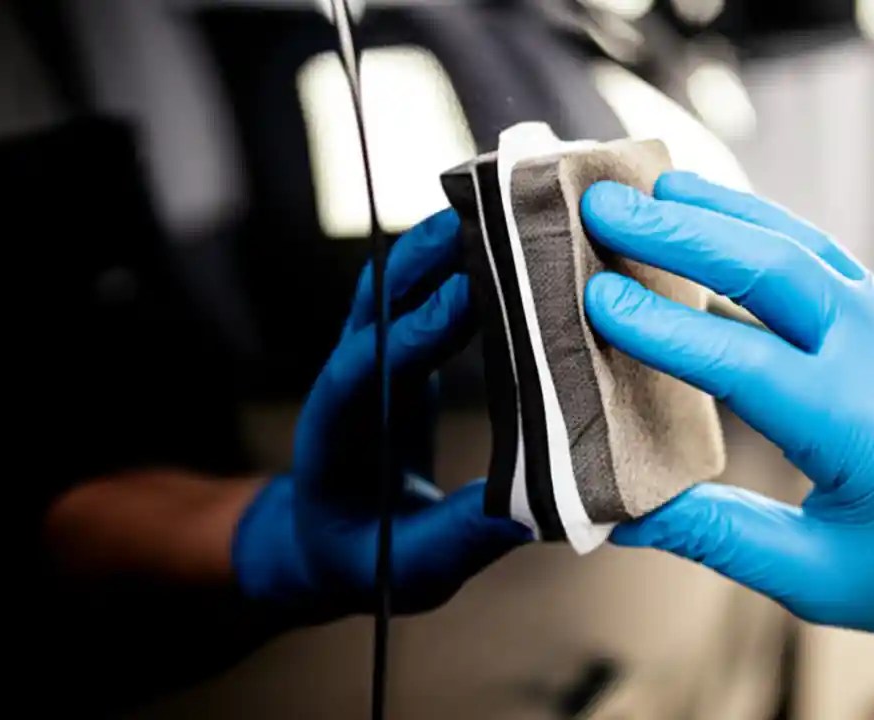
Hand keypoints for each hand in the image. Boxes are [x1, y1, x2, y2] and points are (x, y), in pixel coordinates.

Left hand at [232, 209, 530, 620]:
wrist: (329, 541)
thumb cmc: (367, 558)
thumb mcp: (416, 564)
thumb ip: (467, 533)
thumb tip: (544, 507)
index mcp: (337, 433)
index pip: (369, 367)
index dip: (417, 329)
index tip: (464, 295)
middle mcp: (350, 381)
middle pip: (376, 300)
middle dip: (427, 257)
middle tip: (492, 218)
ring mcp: (372, 358)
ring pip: (397, 284)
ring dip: (444, 245)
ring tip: (508, 210)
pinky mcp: (400, 350)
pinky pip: (423, 294)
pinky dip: (458, 261)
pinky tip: (509, 240)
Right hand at [580, 172, 873, 675]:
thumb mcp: (818, 578)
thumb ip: (716, 536)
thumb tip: (618, 512)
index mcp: (863, 433)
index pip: (748, 363)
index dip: (666, 330)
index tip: (597, 300)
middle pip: (774, 270)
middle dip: (681, 235)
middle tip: (604, 209)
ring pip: (796, 243)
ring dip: (718, 209)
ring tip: (648, 184)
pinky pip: (814, 251)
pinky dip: (755, 221)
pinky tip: (709, 206)